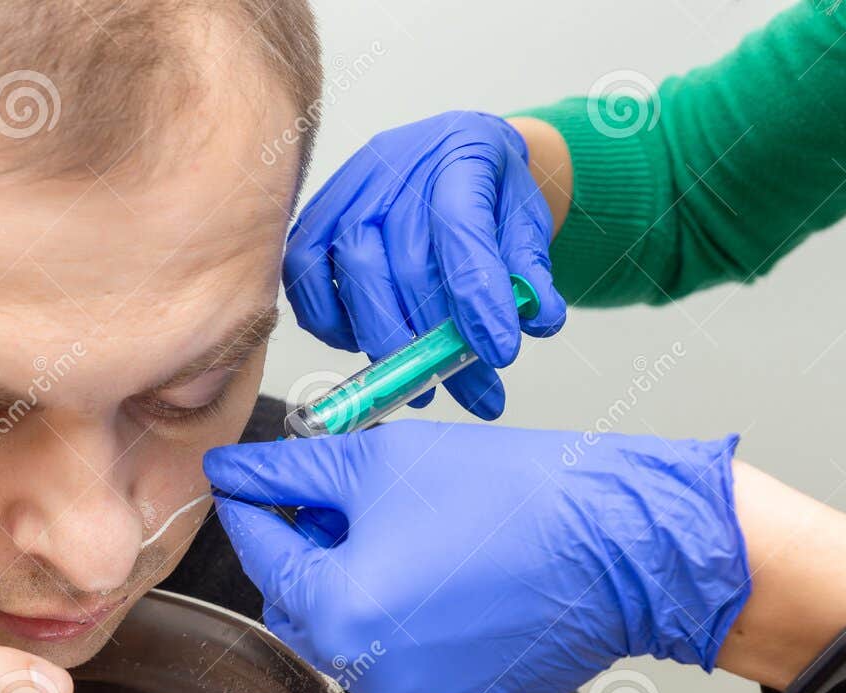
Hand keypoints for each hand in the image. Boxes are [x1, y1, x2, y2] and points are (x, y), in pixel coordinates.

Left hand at [204, 422, 749, 692]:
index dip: (253, 506)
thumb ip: (293, 473)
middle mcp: (368, 676)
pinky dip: (411, 631)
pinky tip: (451, 584)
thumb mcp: (382, 462)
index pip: (260, 553)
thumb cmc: (514, 497)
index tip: (250, 481)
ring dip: (360, 592)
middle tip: (346, 503)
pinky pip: (406, 670)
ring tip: (409, 538)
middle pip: (299, 606)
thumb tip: (235, 474)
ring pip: (352, 641)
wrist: (622, 546)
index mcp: (337, 611)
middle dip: (310, 554)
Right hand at [283, 111, 565, 418]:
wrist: (447, 152)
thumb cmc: (487, 194)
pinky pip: (304, 280)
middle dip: (432, 340)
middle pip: (404, 263)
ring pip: (352, 273)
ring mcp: (347, 193)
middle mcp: (395, 168)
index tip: (499, 353)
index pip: (462, 231)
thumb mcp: (525, 221)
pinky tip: (365, 343)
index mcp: (461, 156)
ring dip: (383, 339)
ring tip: (416, 381)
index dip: (478, 297)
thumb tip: (541, 320)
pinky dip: (330, 324)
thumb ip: (532, 271)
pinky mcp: (313, 220)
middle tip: (458, 387)